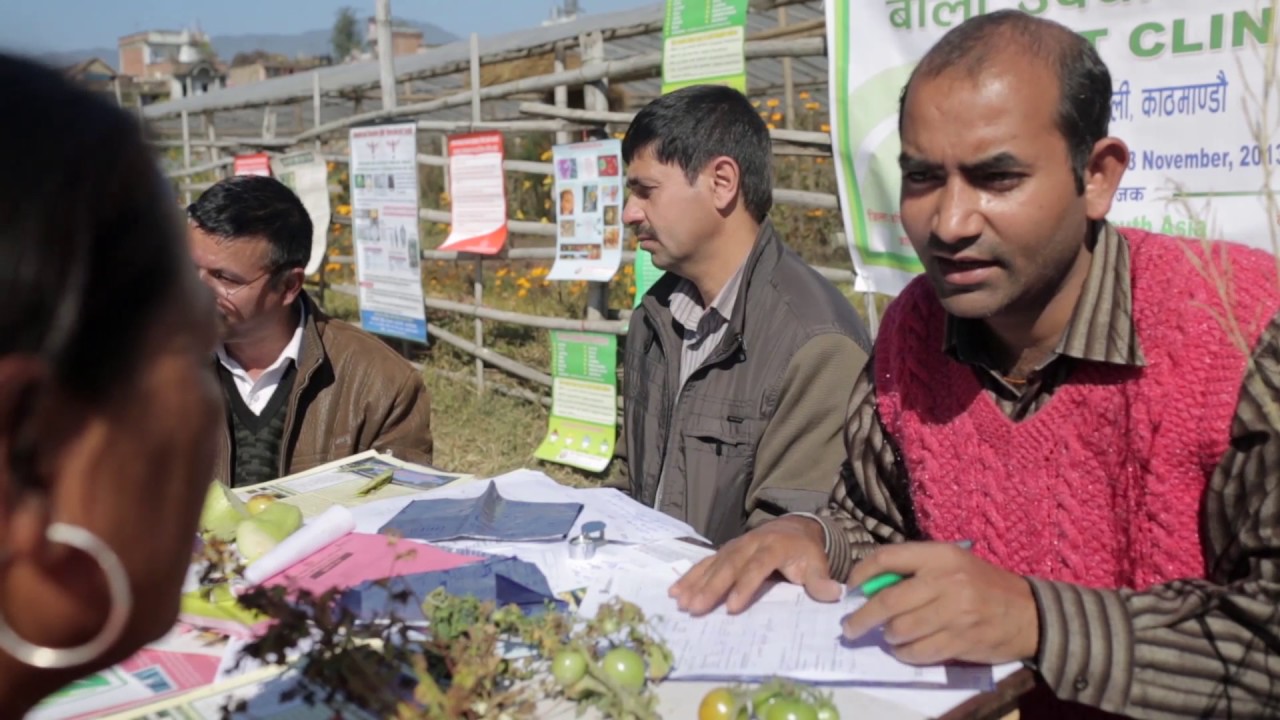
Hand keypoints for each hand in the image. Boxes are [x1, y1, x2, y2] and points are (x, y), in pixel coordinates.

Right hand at [668, 515, 841, 615]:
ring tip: (682, 603)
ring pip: (712, 564)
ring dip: (695, 583)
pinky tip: (675, 591)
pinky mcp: (724, 551)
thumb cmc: (804, 551)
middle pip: (728, 566)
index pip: (757, 566)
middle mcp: (749, 544)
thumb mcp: (817, 563)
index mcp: (773, 546)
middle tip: (696, 608)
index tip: (732, 607)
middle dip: (711, 587)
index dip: (744, 586)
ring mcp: (734, 546)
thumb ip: (820, 580)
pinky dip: (689, 576)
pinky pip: (704, 563)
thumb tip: (832, 594)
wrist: (793, 527)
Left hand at [842, 542, 1039, 664]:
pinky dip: (905, 654)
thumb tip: (872, 586)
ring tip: (889, 636)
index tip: (851, 589)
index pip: (887, 558)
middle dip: (862, 617)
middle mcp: (945, 581)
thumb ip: (917, 570)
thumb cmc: (984, 584)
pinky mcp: (960, 641)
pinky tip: (906, 650)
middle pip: (887, 600)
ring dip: (887, 637)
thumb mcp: (954, 563)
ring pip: (900, 630)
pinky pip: (919, 652)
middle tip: (850, 627)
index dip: (862, 574)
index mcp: (941, 555)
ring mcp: (953, 613)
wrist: (1029, 613)